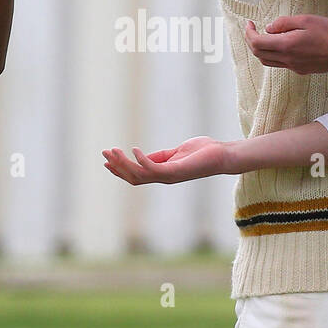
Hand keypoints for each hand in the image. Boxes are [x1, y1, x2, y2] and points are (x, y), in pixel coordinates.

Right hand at [102, 137, 233, 184]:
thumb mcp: (178, 152)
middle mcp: (164, 177)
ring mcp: (170, 176)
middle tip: (104, 153)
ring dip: (124, 163)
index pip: (136, 175)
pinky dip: (141, 160)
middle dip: (117, 166)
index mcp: (163, 173)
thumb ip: (163, 156)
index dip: (120, 169)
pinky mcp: (176, 171)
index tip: (106, 160)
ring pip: (139, 174)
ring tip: (113, 151)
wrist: (224, 155)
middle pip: (133, 177)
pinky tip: (133, 150)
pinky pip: (153, 168)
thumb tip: (145, 156)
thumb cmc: (205, 152)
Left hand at [244, 15, 327, 73]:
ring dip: (260, 49)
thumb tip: (269, 28)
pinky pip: (280, 64)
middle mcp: (287, 58)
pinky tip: (281, 45)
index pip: (257, 42)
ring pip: (267, 61)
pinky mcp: (300, 69)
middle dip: (251, 40)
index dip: (249, 33)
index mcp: (286, 45)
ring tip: (264, 37)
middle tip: (252, 29)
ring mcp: (293, 66)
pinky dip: (273, 54)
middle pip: (258, 53)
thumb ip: (284, 23)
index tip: (249, 24)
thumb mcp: (306, 20)